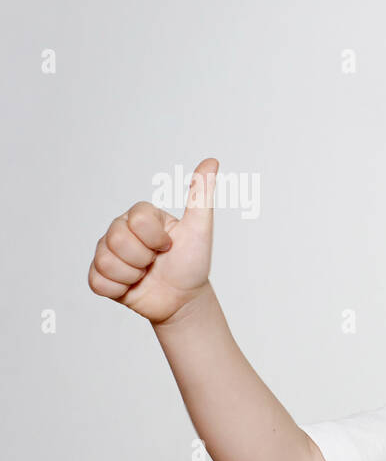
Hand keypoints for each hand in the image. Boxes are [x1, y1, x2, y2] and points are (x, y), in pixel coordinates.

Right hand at [88, 158, 219, 324]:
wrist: (183, 300)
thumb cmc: (192, 263)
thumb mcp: (200, 229)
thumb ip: (200, 195)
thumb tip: (212, 161)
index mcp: (141, 217)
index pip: (137, 220)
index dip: (156, 238)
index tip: (169, 245)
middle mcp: (120, 230)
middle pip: (117, 240)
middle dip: (144, 258)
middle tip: (156, 262)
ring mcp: (107, 252)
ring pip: (106, 261)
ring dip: (133, 275)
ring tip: (145, 274)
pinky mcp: (99, 277)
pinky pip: (98, 282)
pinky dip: (119, 289)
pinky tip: (132, 286)